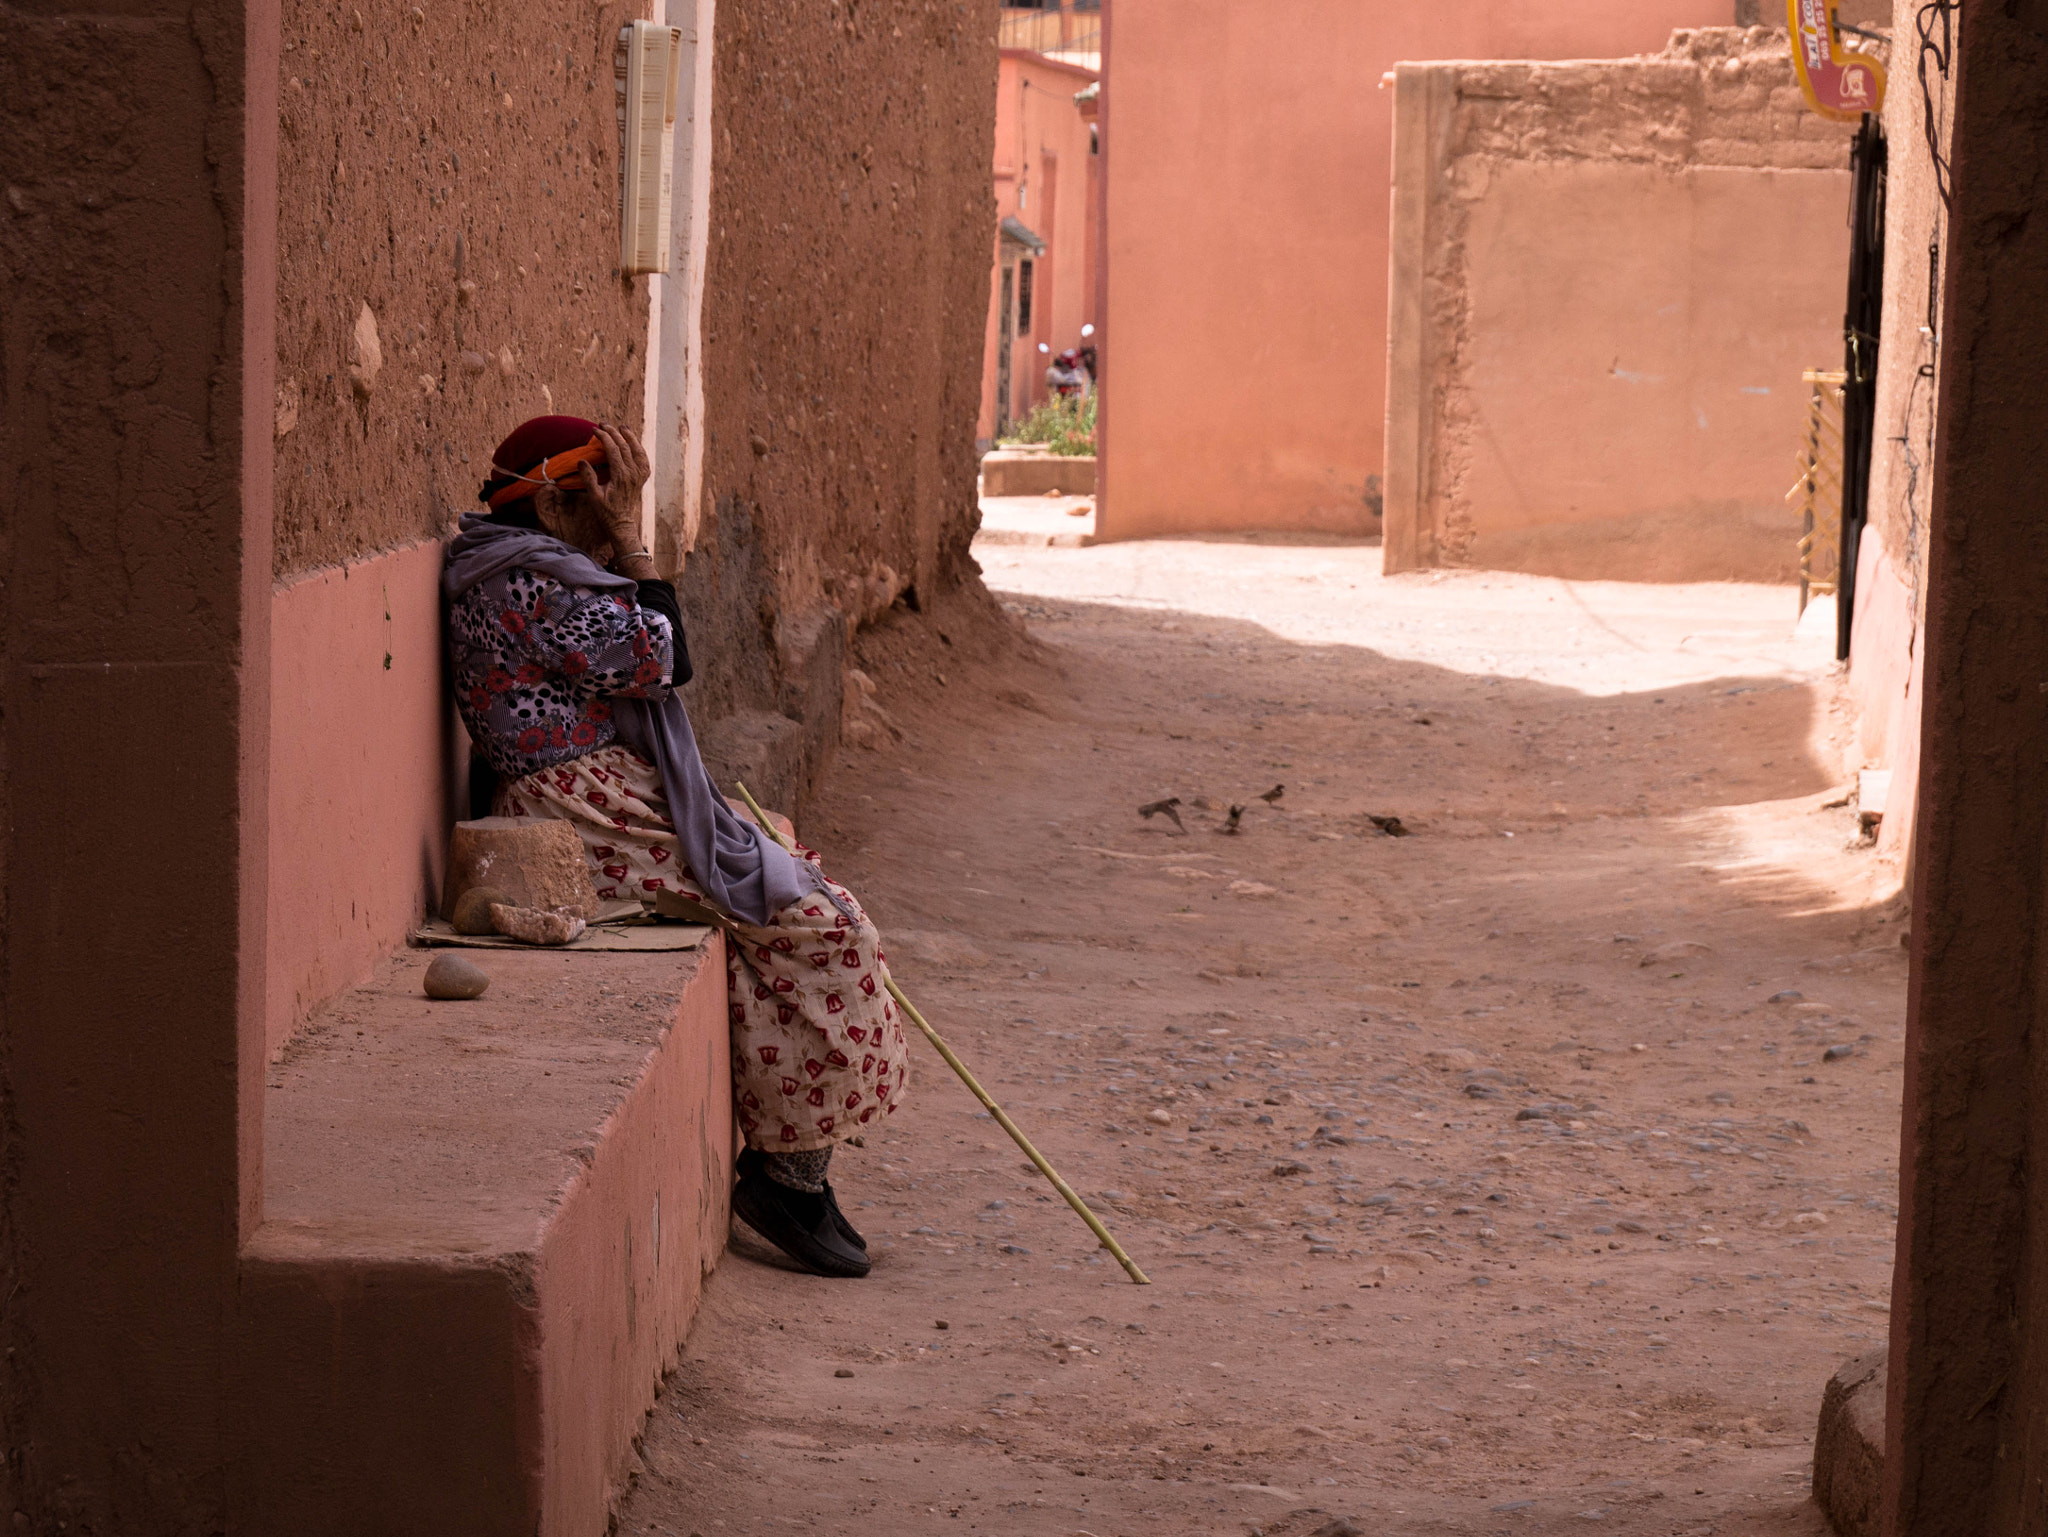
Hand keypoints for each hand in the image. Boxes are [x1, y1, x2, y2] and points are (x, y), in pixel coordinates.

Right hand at [588, 422, 650, 548]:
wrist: (621, 524)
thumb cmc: (606, 512)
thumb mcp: (594, 496)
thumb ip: (589, 478)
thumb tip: (582, 460)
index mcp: (621, 477)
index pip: (613, 450)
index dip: (604, 437)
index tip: (594, 430)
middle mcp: (633, 474)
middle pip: (625, 447)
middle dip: (613, 433)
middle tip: (602, 424)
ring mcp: (639, 476)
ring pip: (637, 451)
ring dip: (630, 437)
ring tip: (622, 427)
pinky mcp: (642, 479)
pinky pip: (644, 460)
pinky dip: (639, 449)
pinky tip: (634, 443)